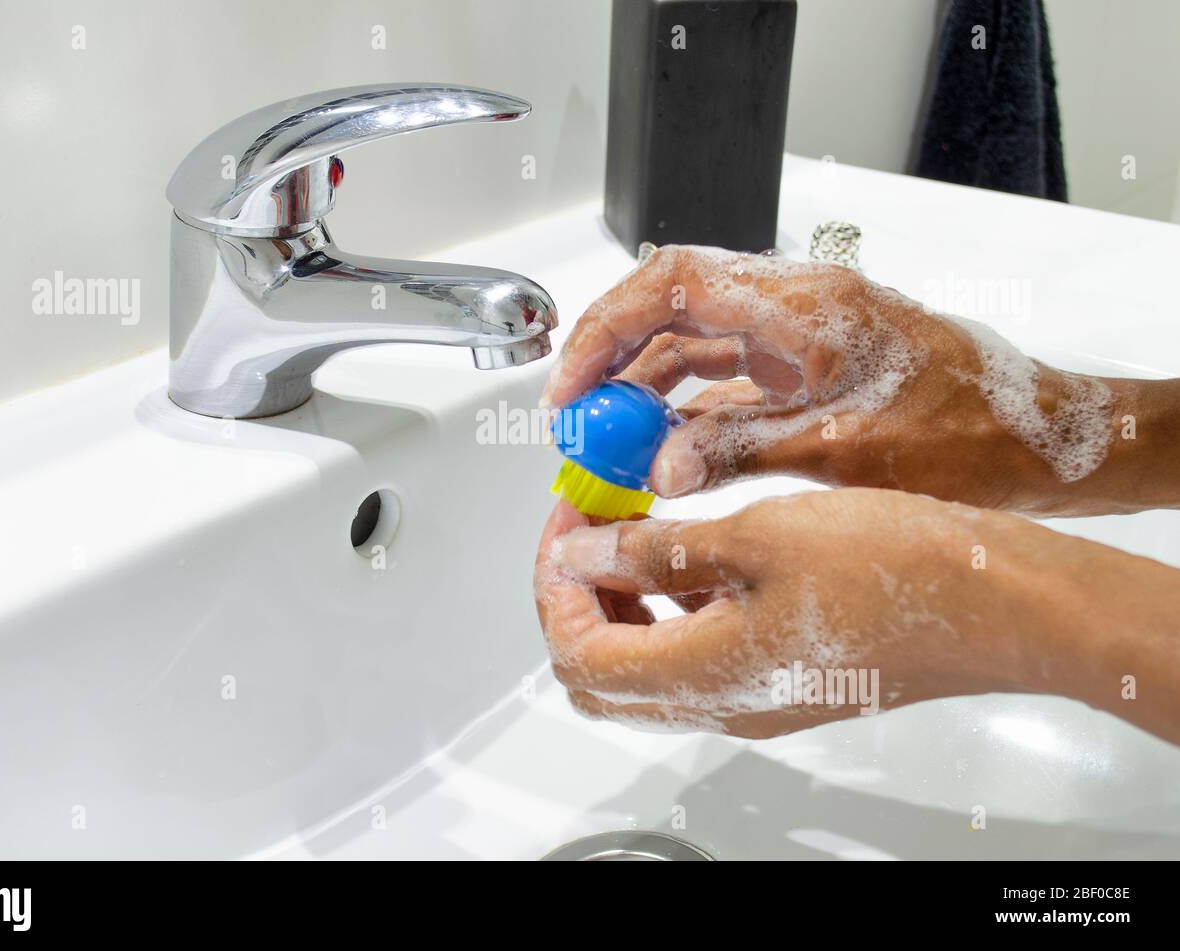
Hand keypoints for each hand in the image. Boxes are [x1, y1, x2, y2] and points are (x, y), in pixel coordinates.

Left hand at [534, 489, 1179, 741]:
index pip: (579, 653)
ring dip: (626, 600)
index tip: (568, 520)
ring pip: (650, 664)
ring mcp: (760, 696)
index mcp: (707, 676)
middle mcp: (726, 703)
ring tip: (635, 528)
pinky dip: (677, 605)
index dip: (556, 586)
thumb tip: (583, 554)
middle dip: (580, 598)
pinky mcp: (790, 678)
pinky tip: (696, 551)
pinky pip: (703, 653)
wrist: (1001, 605)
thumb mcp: (759, 537)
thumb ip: (659, 551)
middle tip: (588, 527)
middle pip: (604, 672)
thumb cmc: (897, 569)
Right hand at [543, 246, 1179, 515]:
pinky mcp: (807, 369)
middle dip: (614, 357)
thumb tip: (660, 468)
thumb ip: (739, 450)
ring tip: (608, 441)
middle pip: (673, 308)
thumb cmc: (967, 433)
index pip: (674, 283)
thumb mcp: (840, 450)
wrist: (1040, 442)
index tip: (571, 383)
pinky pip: (725, 378)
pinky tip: (660, 446)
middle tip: (575, 418)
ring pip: (695, 344)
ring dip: (646, 386)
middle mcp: (795, 309)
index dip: (607, 326)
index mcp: (802, 306)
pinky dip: (686, 407)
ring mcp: (800, 338)